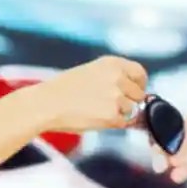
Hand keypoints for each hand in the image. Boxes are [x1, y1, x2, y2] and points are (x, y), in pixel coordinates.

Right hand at [23, 55, 147, 133]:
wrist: (46, 103)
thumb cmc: (64, 90)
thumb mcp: (92, 73)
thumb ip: (115, 79)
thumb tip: (138, 96)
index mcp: (112, 63)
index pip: (140, 73)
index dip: (139, 85)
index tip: (133, 93)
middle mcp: (118, 76)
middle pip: (139, 94)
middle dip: (130, 102)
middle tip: (111, 107)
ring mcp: (117, 96)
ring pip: (132, 110)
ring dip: (120, 114)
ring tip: (97, 112)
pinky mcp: (113, 114)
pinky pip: (123, 123)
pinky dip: (113, 124)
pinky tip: (96, 119)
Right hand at [156, 76, 186, 182]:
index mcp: (180, 124)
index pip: (160, 127)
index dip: (151, 128)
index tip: (147, 128)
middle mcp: (179, 141)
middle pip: (159, 146)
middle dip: (154, 151)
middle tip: (154, 151)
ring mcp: (186, 154)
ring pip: (167, 161)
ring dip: (162, 164)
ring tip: (163, 166)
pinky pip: (183, 171)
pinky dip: (178, 174)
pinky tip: (176, 175)